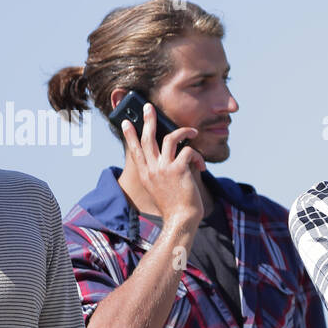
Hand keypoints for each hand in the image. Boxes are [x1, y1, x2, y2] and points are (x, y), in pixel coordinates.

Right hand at [120, 102, 203, 223]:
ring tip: (192, 131)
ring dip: (183, 132)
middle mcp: (152, 169)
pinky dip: (197, 155)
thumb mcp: (159, 189)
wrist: (180, 219)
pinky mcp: (178, 170)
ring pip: (169, 138)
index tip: (126, 122)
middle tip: (149, 107)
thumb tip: (171, 157)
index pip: (135, 150)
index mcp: (146, 174)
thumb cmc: (174, 206)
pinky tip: (202, 164)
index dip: (130, 135)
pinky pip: (188, 151)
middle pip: (147, 138)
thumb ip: (160, 173)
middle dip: (148, 120)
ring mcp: (164, 168)